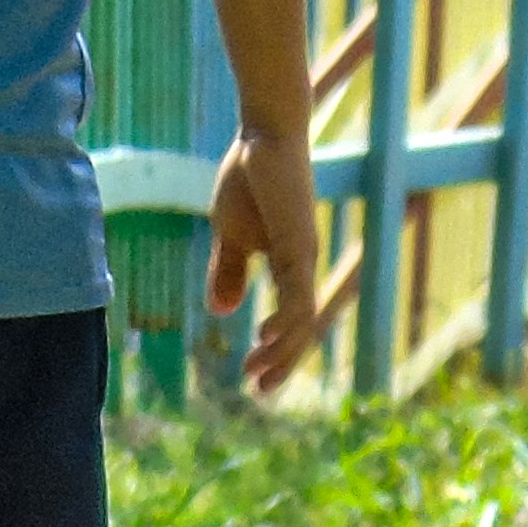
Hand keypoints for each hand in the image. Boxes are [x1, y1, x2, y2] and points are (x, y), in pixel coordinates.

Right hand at [208, 133, 326, 393]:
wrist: (264, 136)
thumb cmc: (249, 179)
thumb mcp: (230, 234)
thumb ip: (228, 270)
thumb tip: (224, 311)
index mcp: (290, 264)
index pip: (291, 319)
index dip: (276, 351)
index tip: (253, 378)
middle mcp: (304, 265)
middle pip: (302, 328)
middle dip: (282, 362)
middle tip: (259, 390)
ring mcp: (304, 255)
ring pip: (302, 318)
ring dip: (281, 349)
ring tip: (257, 372)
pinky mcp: (298, 243)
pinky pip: (297, 292)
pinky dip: (286, 320)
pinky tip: (266, 336)